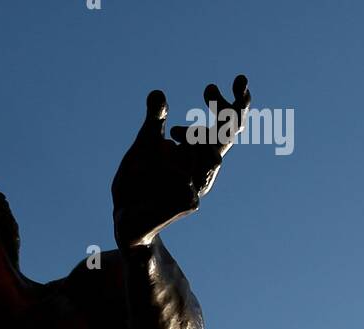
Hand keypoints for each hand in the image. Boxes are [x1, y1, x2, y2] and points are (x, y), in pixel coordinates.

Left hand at [111, 76, 249, 248]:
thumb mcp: (145, 144)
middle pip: (228, 135)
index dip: (236, 102)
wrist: (125, 215)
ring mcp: (200, 185)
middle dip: (226, 110)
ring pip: (211, 154)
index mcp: (200, 151)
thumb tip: (158, 93)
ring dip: (191, 139)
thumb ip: (155, 120)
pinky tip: (155, 170)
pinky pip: (186, 172)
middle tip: (209, 87)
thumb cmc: (138, 180)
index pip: (227, 124)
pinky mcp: (189, 201)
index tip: (238, 78)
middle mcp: (204, 168)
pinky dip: (169, 164)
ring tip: (174, 134)